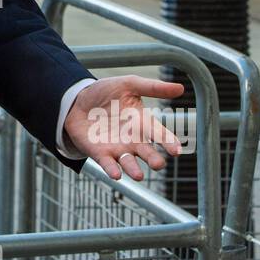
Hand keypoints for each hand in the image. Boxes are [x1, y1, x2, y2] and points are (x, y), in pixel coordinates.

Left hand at [62, 76, 185, 180]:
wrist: (78, 100)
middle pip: (148, 153)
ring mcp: (118, 149)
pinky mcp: (101, 154)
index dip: (169, 142)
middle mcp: (134, 140)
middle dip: (154, 160)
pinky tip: (116, 175)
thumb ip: (153, 87)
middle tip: (158, 164)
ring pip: (129, 163)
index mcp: (144, 123)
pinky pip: (108, 164)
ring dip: (134, 170)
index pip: (160, 134)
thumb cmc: (107, 92)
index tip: (176, 150)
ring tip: (138, 175)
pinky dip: (112, 170)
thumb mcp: (129, 84)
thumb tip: (181, 88)